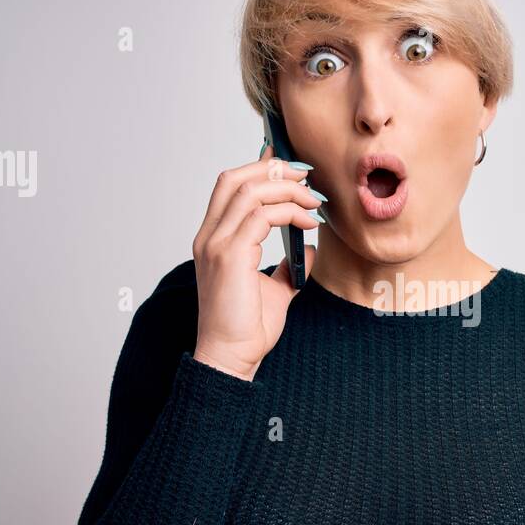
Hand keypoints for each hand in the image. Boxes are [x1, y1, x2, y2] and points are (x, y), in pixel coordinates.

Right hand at [190, 144, 321, 380]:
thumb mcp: (275, 288)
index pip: (230, 186)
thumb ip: (287, 265)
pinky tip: (308, 224)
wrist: (232, 357)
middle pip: (235, 178)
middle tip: (308, 177)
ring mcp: (216, 244)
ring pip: (250, 191)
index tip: (293, 167)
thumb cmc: (247, 327)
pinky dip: (289, 212)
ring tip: (314, 202)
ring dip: (288, 190)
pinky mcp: (229, 255)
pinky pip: (261, 215)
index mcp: (214, 239)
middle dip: (274, 170)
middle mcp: (209, 236)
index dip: (261, 168)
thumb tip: (307, 247)